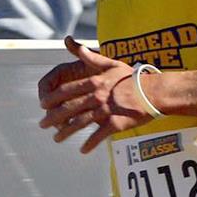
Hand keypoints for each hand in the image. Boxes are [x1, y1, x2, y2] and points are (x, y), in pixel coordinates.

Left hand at [37, 36, 149, 153]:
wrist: (154, 92)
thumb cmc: (133, 78)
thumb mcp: (112, 64)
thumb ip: (91, 58)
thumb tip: (76, 46)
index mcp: (94, 82)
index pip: (66, 91)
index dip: (52, 98)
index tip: (42, 105)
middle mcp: (97, 97)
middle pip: (69, 109)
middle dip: (53, 118)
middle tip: (43, 124)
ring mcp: (105, 111)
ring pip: (80, 123)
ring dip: (66, 132)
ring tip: (56, 139)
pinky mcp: (115, 124)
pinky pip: (99, 135)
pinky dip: (90, 143)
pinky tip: (82, 150)